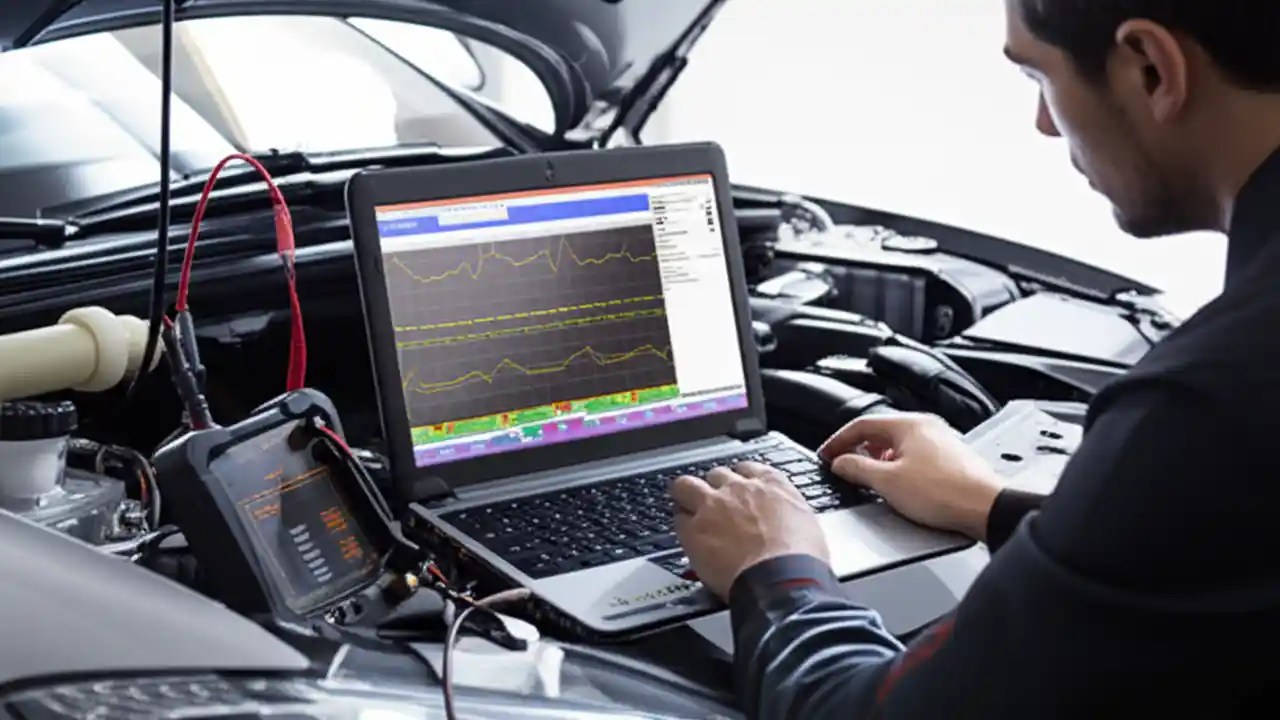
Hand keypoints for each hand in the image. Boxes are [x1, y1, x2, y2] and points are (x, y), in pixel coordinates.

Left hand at [670, 462, 829, 599]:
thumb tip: (784, 521)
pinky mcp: (694, 529)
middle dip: (714, 487)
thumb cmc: (801, 558)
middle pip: (716, 474)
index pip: (748, 468)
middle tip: (715, 504)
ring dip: (687, 496)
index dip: (740, 480)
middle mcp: (739, 488)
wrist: (782, 577)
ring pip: (686, 485)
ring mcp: (713, 505)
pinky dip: (682, 524)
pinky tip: (687, 535)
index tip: (739, 489)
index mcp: (771, 484)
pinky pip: (678, 517)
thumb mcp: (806, 523)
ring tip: (689, 509)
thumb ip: (786, 513)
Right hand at [819, 413, 1002, 540]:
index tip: (827, 455)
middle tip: (844, 468)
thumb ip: (857, 469)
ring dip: (878, 462)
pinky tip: (898, 488)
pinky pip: (915, 459)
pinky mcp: (950, 461)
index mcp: (909, 424)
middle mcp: (926, 428)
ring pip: (898, 447)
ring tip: (869, 482)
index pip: (862, 424)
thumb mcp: (887, 482)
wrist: (986, 508)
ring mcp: (941, 443)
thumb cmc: (944, 492)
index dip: (839, 441)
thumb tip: (841, 462)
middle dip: (859, 451)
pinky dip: (899, 469)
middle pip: (881, 434)